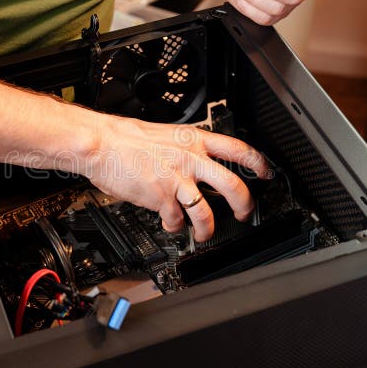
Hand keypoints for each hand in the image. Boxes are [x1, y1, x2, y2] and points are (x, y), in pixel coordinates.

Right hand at [83, 116, 270, 241]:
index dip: (258, 163)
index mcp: (194, 139)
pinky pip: (176, 220)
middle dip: (244, 205)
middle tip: (243, 213)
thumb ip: (184, 149)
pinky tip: (168, 220)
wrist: (101, 145)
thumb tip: (197, 164)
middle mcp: (190, 159)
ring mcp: (177, 180)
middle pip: (233, 185)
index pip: (238, 149)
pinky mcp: (161, 198)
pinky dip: (173, 225)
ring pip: (206, 212)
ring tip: (204, 232)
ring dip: (208, 228)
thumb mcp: (165, 135)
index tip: (265, 172)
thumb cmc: (126, 139)